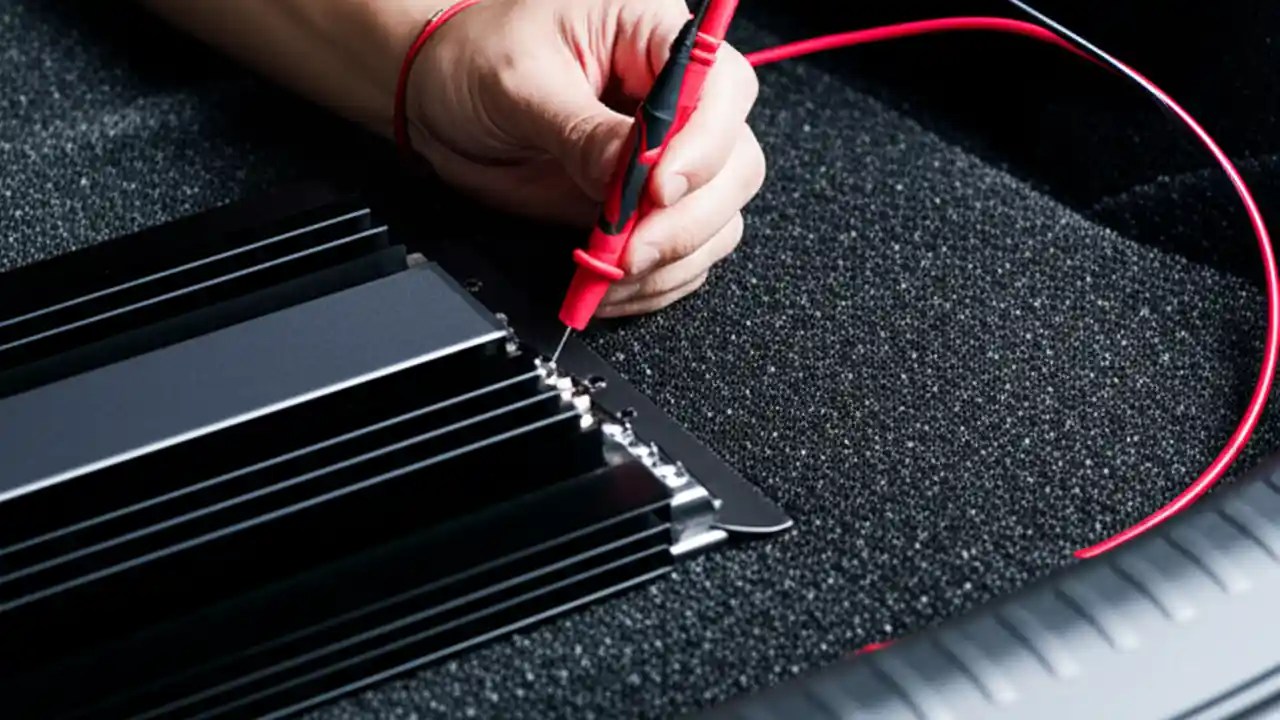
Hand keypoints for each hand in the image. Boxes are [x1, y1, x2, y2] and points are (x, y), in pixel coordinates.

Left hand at [407, 0, 765, 316]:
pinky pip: (684, 253)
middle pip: (735, 164)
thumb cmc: (473, 60)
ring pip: (719, 217)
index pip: (724, 88)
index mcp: (654, 36)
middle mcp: (677, 99)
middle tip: (630, 250)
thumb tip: (632, 174)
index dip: (705, 145)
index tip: (658, 189)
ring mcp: (668, 158)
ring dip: (673, 259)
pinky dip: (656, 280)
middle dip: (687, 219)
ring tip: (611, 273)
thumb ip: (581, 131)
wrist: (437, 98)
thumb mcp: (519, 84)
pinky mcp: (647, 207)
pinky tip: (612, 284)